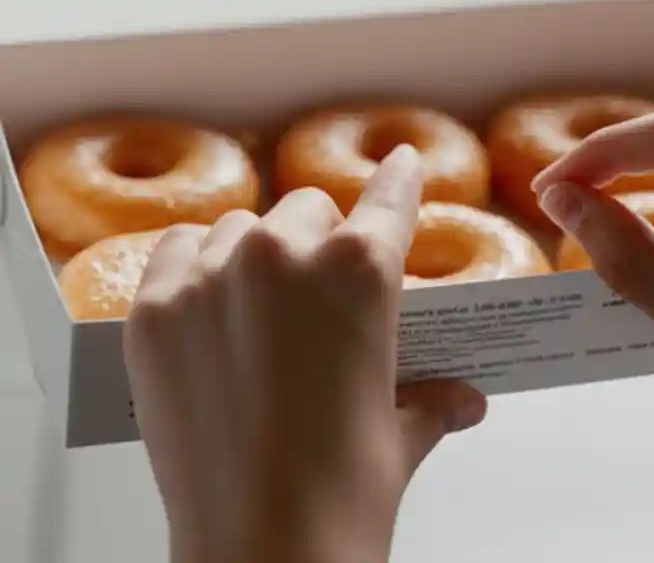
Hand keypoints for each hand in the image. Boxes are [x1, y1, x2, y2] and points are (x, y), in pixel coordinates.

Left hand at [125, 145, 486, 562]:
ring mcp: (211, 278)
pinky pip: (174, 251)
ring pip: (239, 229)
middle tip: (320, 296)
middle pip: (307, 211)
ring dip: (255, 254)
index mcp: (362, 269)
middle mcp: (283, 254)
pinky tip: (208, 303)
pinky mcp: (153, 311)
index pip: (389, 197)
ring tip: (260, 309)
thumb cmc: (344, 491)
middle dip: (319, 243)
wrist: (264, 547)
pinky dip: (193, 266)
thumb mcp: (403, 431)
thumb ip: (433, 397)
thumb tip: (463, 399)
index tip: (396, 165)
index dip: (397, 180)